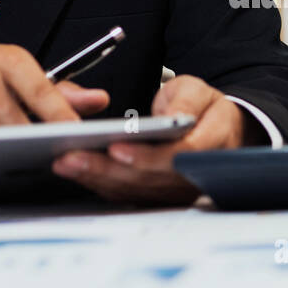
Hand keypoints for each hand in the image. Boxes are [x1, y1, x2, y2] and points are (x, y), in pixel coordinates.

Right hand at [0, 44, 108, 148]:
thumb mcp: (14, 71)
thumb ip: (59, 91)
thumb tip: (100, 100)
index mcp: (7, 60)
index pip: (42, 91)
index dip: (62, 117)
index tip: (78, 137)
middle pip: (20, 126)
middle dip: (33, 142)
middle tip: (44, 152)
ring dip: (3, 150)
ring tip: (6, 146)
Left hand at [51, 74, 247, 202]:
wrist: (220, 131)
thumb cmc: (205, 109)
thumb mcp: (198, 91)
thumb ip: (185, 102)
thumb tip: (172, 118)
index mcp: (211, 144)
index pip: (178, 156)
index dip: (146, 157)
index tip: (116, 148)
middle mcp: (195, 174)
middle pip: (148, 179)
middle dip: (107, 169)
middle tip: (73, 157)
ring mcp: (178, 190)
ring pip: (135, 190)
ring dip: (98, 178)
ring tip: (66, 163)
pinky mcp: (161, 196)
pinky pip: (129, 194)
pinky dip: (102, 183)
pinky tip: (78, 172)